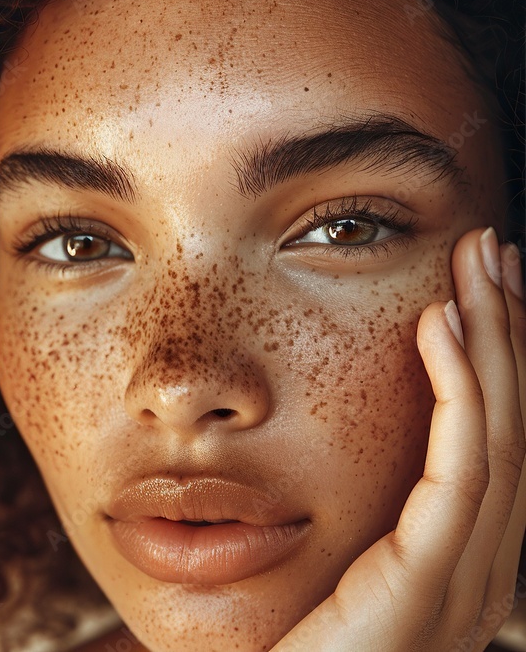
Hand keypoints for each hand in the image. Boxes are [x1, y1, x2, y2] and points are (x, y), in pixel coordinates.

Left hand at [273, 227, 525, 651]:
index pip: (495, 446)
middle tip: (492, 253)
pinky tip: (442, 326)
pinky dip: (460, 390)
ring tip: (479, 265)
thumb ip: (358, 527)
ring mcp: (464, 582)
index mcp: (457, 565)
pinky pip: (461, 469)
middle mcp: (479, 571)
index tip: (478, 293)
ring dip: (493, 340)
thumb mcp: (331, 574)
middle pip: (512, 429)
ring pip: (498, 435)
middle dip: (508, 333)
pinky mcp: (428, 583)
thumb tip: (335, 460)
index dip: (496, 364)